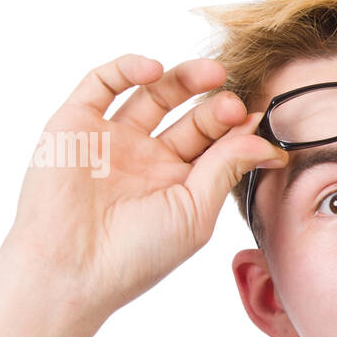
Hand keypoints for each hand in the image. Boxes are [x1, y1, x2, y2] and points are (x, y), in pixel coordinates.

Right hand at [0, 53, 287, 322]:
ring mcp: (112, 139)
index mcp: (179, 183)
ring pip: (152, 93)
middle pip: (190, 116)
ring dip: (183, 78)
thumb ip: (226, 169)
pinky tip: (153, 69)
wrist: (69, 268)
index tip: (255, 119)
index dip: (236, 128)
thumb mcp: (194, 212)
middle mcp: (147, 158)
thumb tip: (267, 142)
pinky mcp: (75, 124)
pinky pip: (102, 83)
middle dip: (214, 106)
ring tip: (212, 74)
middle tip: (232, 102)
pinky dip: (127, 68)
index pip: (216, 143)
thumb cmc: (137, 254)